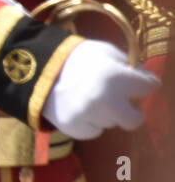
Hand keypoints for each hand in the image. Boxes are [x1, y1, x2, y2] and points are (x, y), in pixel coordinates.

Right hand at [43, 39, 158, 139]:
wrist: (34, 68)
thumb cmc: (74, 56)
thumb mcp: (104, 50)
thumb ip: (129, 65)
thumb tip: (144, 81)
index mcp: (115, 76)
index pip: (148, 87)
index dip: (140, 83)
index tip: (132, 82)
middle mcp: (105, 100)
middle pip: (134, 119)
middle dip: (129, 110)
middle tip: (118, 102)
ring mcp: (89, 116)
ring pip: (111, 123)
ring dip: (105, 113)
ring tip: (87, 98)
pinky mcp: (74, 127)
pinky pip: (93, 131)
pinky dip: (88, 122)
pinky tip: (77, 107)